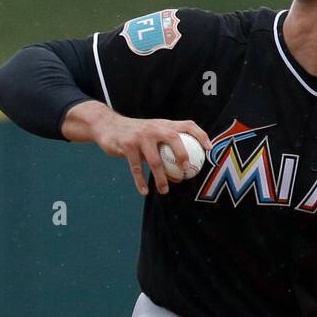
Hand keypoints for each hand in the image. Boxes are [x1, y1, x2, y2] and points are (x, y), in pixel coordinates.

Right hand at [61, 102, 211, 194]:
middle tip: (186, 171)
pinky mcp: (127, 144)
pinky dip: (140, 181)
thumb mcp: (152, 140)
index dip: (201, 135)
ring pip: (155, 160)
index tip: (209, 150)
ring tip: (165, 191)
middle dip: (182, 155)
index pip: (187, 125)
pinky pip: (136, 167)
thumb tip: (180, 177)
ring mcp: (140, 136)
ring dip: (161, 178)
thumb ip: (165, 154)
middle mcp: (154, 128)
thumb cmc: (135, 135)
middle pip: (174, 138)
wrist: (108, 125)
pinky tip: (144, 191)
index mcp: (164, 125)